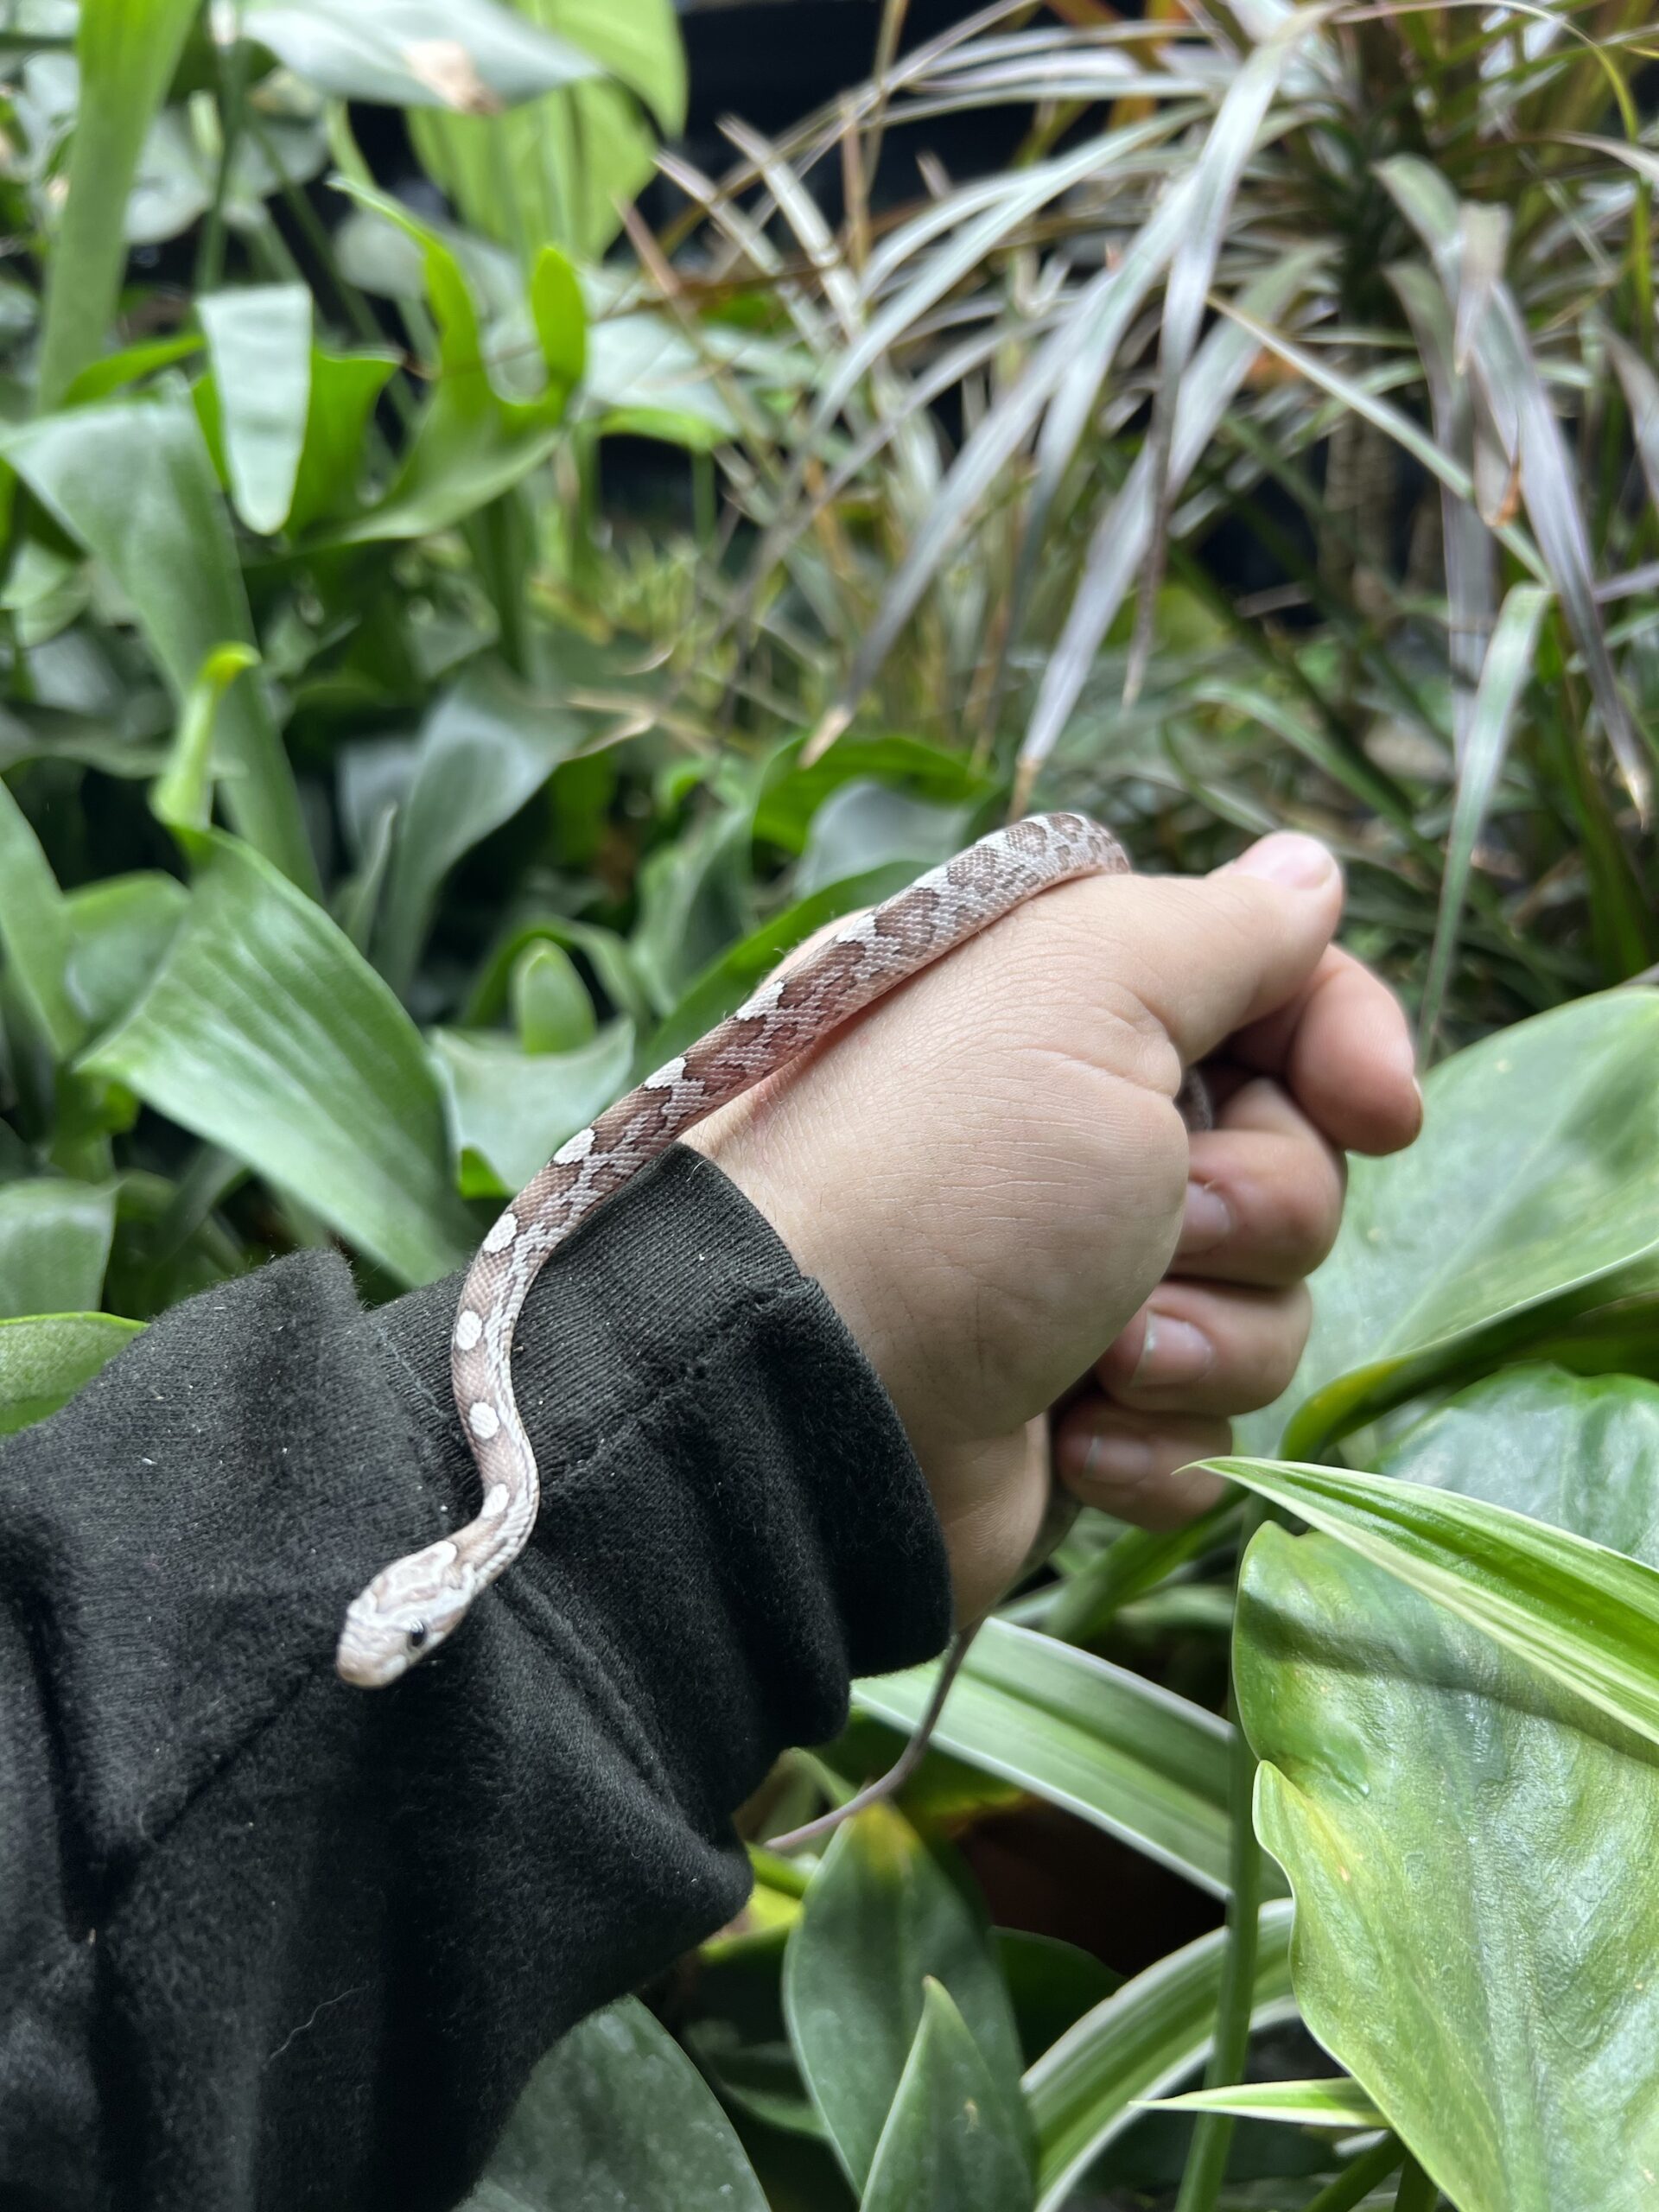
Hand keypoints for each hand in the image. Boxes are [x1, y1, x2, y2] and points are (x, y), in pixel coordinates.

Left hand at [688, 832, 1419, 1619]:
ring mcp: (1070, 1277)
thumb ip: (1217, 930)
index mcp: (1065, 1006)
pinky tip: (1073, 1435)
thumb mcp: (1082, 991)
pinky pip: (1203, 1424)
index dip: (1346, 1044)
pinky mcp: (1069, 1408)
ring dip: (1204, 1334)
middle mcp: (1068, 1129)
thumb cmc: (942, 1175)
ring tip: (1100, 1349)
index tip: (1380, 1110)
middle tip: (1156, 1223)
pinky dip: (1152, 1442)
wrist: (805, 1401)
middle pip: (1294, 1159)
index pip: (1274, 996)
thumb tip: (1307, 874)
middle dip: (1250, 1208)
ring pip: (1268, 1304)